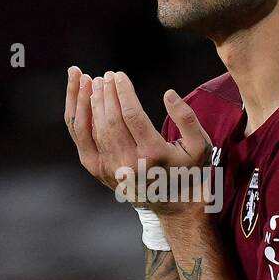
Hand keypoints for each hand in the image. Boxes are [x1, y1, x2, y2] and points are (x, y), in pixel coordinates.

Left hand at [64, 66, 213, 213]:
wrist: (173, 205)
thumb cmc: (188, 170)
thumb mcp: (200, 145)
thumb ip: (187, 118)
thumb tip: (168, 94)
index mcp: (153, 154)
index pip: (133, 116)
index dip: (123, 92)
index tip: (119, 75)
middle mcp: (129, 164)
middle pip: (111, 120)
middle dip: (106, 93)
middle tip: (106, 75)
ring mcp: (110, 169)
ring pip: (94, 128)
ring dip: (89, 101)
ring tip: (89, 80)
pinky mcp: (98, 170)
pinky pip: (82, 140)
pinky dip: (78, 117)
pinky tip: (79, 99)